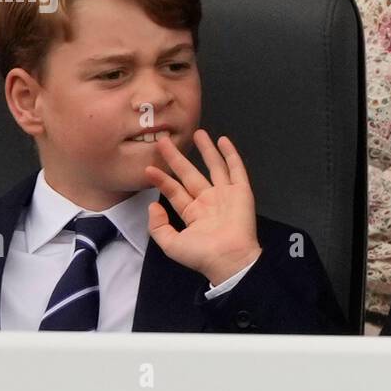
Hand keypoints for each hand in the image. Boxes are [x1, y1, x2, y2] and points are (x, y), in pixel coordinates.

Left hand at [144, 129, 261, 286]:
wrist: (229, 258)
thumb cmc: (202, 255)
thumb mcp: (171, 245)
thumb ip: (158, 226)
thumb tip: (153, 205)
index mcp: (193, 214)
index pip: (175, 191)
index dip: (162, 179)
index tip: (148, 168)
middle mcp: (209, 201)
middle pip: (190, 174)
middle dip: (177, 158)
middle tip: (164, 141)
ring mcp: (226, 195)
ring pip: (214, 167)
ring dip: (206, 150)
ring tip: (197, 133)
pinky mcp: (241, 191)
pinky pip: (236, 169)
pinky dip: (230, 155)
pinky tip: (223, 141)